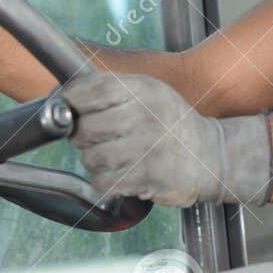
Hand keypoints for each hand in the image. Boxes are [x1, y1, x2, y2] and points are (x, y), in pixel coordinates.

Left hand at [61, 71, 272, 207]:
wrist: (212, 155)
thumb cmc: (173, 125)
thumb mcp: (151, 94)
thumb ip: (113, 91)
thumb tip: (61, 99)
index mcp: (144, 90)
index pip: (94, 89)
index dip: (71, 99)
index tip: (64, 107)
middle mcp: (146, 115)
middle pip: (85, 127)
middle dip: (80, 137)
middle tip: (92, 139)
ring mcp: (148, 147)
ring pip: (91, 158)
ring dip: (94, 162)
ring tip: (111, 159)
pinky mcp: (148, 176)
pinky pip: (104, 182)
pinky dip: (105, 183)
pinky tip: (119, 176)